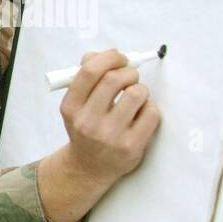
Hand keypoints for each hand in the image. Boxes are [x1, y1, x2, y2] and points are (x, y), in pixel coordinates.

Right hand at [40, 50, 160, 221]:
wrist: (89, 167)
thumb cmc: (86, 127)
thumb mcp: (76, 105)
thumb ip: (85, 77)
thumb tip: (100, 54)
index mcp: (71, 108)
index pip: (89, 71)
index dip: (109, 57)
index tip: (119, 58)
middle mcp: (87, 122)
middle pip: (114, 79)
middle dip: (129, 72)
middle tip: (131, 77)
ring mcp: (109, 136)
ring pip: (137, 93)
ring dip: (140, 90)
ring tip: (135, 98)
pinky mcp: (131, 146)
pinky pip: (152, 112)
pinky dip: (150, 108)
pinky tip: (140, 116)